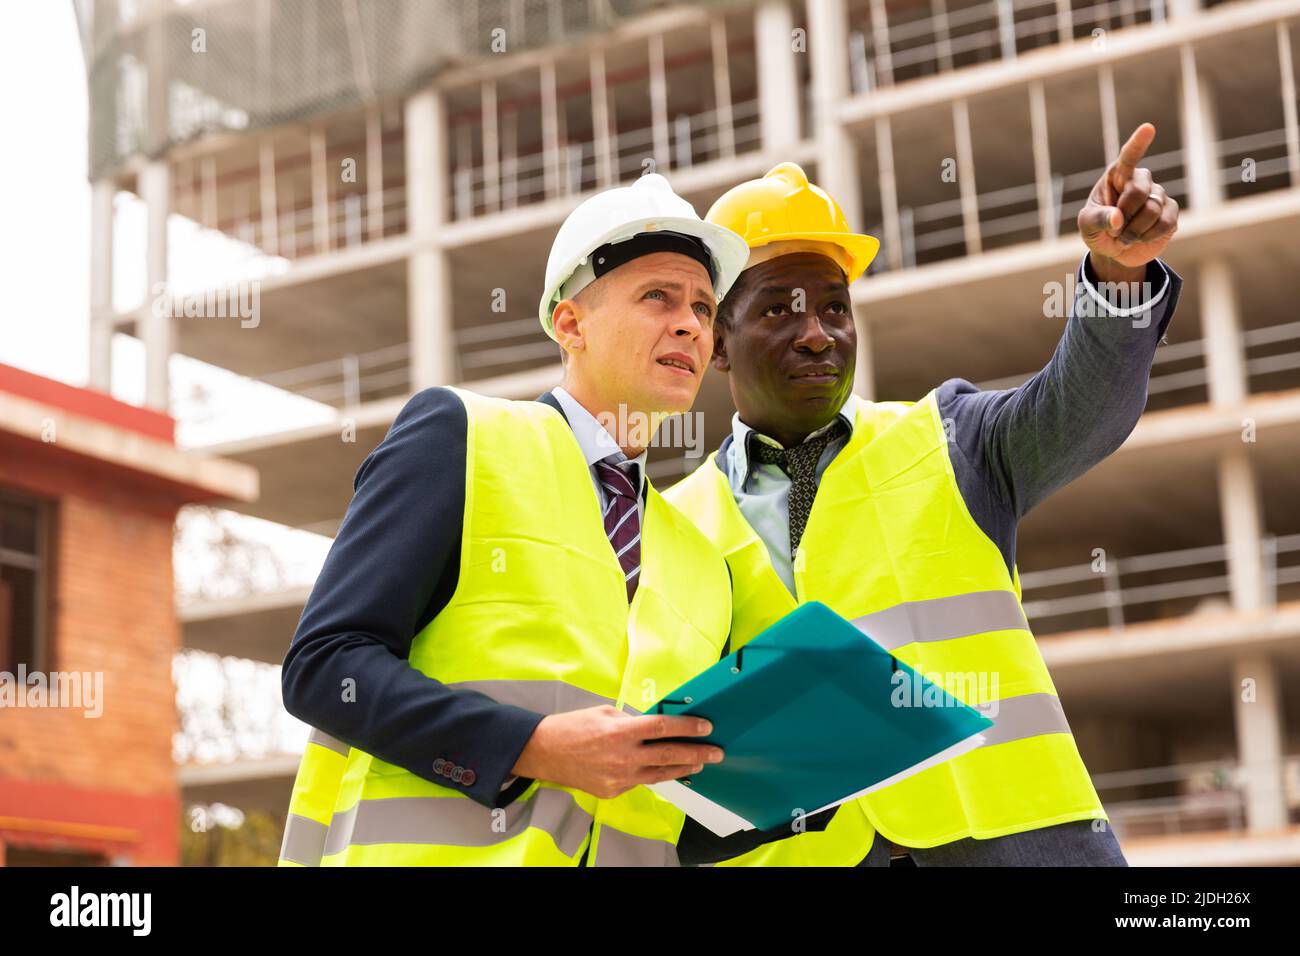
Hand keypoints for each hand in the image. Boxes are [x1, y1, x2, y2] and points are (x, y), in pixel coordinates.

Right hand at [511, 706, 722, 799]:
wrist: (544, 752)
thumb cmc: (573, 727)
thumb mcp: (605, 713)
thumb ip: (632, 721)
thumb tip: (656, 726)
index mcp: (620, 731)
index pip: (662, 728)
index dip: (687, 728)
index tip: (706, 727)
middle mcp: (622, 757)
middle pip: (668, 755)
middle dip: (696, 753)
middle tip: (716, 752)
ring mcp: (618, 778)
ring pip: (659, 775)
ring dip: (682, 769)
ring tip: (699, 764)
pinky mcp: (612, 791)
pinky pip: (639, 782)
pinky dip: (654, 775)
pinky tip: (666, 770)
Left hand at [1078, 123, 1178, 281]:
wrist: (1114, 251)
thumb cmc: (1098, 230)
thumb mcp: (1087, 225)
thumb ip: (1098, 219)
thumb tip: (1117, 218)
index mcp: (1117, 176)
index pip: (1128, 157)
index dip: (1138, 144)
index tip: (1148, 128)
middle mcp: (1141, 180)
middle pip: (1138, 191)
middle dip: (1123, 215)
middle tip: (1114, 229)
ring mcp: (1158, 195)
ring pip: (1151, 210)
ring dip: (1134, 231)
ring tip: (1125, 236)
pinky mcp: (1171, 212)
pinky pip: (1165, 223)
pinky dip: (1148, 236)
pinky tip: (1141, 238)